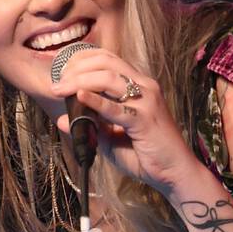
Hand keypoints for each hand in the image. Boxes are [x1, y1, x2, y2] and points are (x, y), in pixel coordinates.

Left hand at [51, 47, 201, 196]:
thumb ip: (91, 126)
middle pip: (105, 62)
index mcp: (139, 86)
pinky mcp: (145, 119)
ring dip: (80, 80)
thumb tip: (62, 120)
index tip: (61, 71)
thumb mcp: (112, 139)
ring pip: (108, 78)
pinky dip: (96, 100)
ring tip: (61, 90)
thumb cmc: (147, 156)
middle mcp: (145, 87)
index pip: (107, 58)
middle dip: (76, 68)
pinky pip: (116, 107)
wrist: (175, 174)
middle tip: (57, 83)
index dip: (81, 59)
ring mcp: (147, 101)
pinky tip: (80, 97)